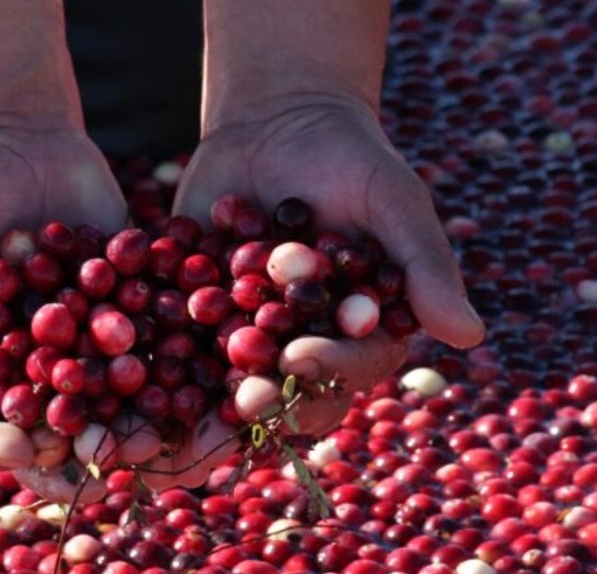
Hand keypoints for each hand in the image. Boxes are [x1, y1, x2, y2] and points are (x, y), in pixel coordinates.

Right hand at [0, 123, 140, 501]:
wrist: (4, 131)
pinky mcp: (124, 307)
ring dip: (129, 423)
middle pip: (49, 428)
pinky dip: (164, 364)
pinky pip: (146, 343)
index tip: (21, 449)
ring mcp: (79, 341)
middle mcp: (25, 369)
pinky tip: (186, 380)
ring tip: (154, 436)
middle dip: (75, 450)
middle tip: (102, 460)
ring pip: (105, 397)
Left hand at [147, 98, 483, 487]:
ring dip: (199, 414)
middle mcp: (304, 353)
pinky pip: (171, 356)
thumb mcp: (394, 203)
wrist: (280, 123)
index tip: (300, 357)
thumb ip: (425, 267)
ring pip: (224, 390)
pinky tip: (123, 386)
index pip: (350, 366)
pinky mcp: (195, 326)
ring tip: (179, 427)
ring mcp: (246, 344)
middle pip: (285, 394)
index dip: (327, 367)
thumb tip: (472, 336)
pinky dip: (148, 372)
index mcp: (361, 338)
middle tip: (237, 405)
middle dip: (261, 404)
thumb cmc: (355, 159)